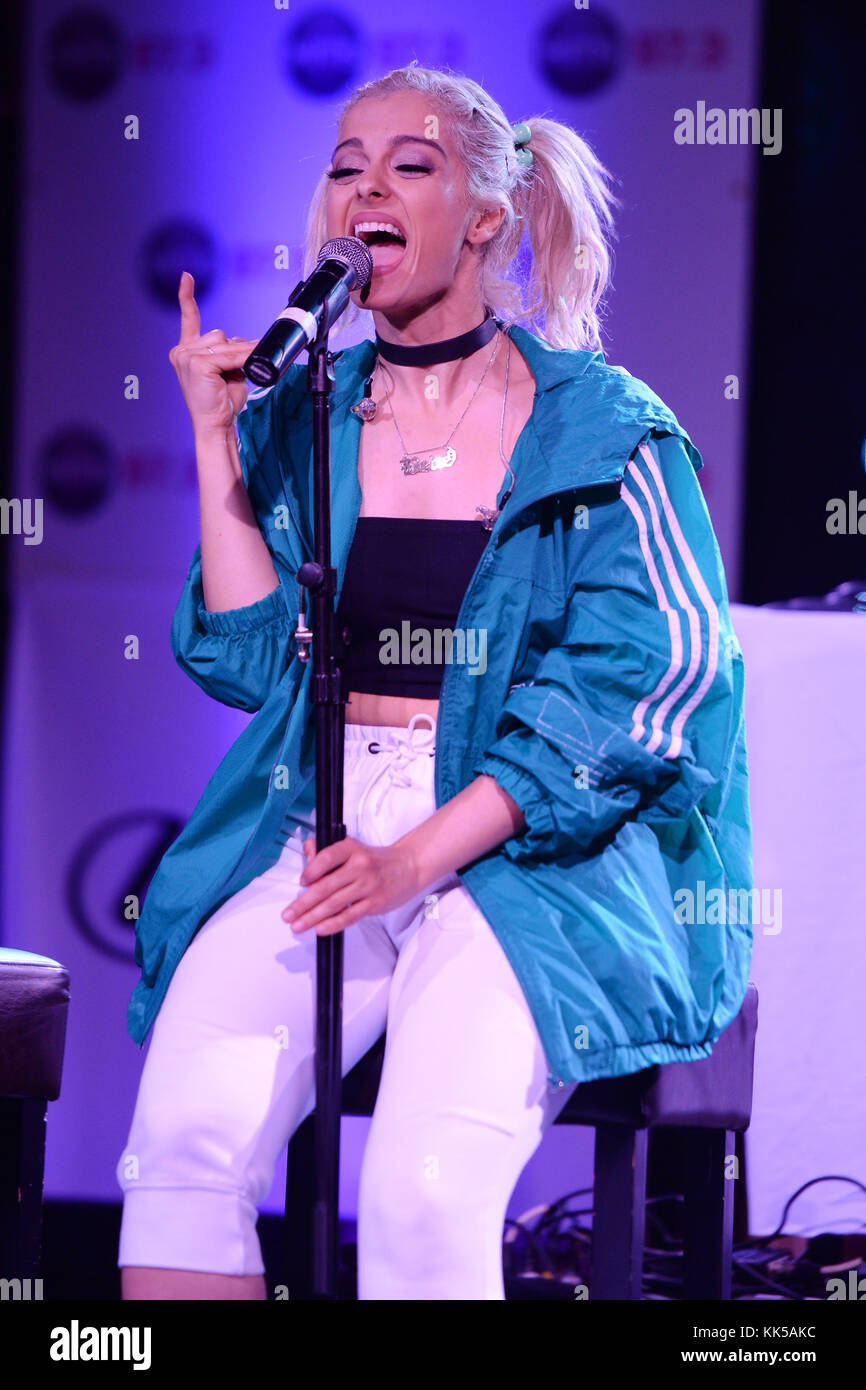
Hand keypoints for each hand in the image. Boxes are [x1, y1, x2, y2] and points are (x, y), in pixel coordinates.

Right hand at [167, 271, 259, 438]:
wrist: (216, 425)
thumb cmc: (222, 401)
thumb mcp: (227, 370)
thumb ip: (230, 352)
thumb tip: (246, 341)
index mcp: (185, 351)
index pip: (189, 319)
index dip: (187, 297)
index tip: (187, 276)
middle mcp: (181, 351)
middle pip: (219, 335)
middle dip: (235, 351)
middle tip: (236, 374)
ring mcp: (187, 356)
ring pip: (226, 344)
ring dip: (239, 357)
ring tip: (234, 378)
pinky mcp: (197, 363)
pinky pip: (229, 356)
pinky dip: (240, 363)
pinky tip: (240, 373)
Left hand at [282, 835, 421, 936]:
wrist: (409, 866)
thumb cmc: (375, 860)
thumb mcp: (353, 848)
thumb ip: (327, 851)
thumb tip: (307, 852)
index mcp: (351, 849)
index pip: (327, 857)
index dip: (311, 870)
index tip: (301, 882)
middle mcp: (360, 866)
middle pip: (326, 886)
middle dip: (303, 903)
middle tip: (287, 915)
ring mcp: (368, 885)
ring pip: (335, 903)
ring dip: (312, 916)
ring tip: (297, 926)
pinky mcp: (375, 903)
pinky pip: (350, 915)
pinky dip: (333, 924)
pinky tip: (320, 929)